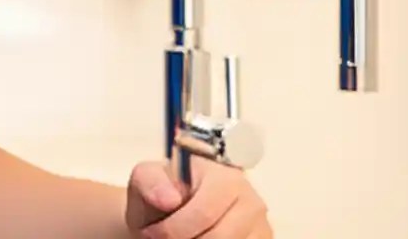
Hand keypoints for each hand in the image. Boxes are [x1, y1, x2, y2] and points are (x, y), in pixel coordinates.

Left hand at [124, 158, 271, 237]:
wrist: (170, 207)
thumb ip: (151, 183)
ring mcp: (260, 225)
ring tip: (179, 238)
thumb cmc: (162, 193)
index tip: (150, 233)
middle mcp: (250, 199)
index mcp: (224, 175)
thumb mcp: (146, 180)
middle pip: (219, 238)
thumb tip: (170, 198)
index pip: (204, 212)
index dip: (173, 230)